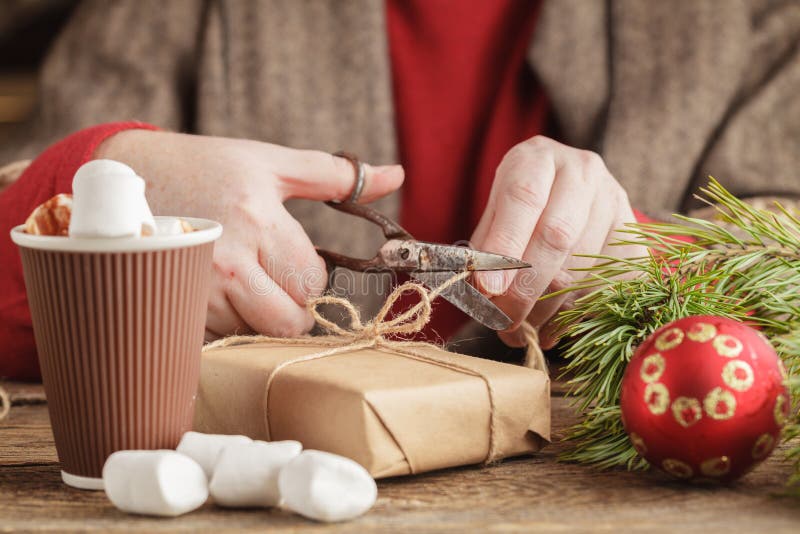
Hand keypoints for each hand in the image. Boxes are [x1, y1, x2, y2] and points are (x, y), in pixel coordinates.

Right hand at [95, 130, 403, 339]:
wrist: (123, 178)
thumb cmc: (205, 167)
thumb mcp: (270, 162)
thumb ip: (336, 175)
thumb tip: (397, 175)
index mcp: (259, 220)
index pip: (313, 283)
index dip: (310, 279)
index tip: (292, 263)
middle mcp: (227, 261)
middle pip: (290, 322)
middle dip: (291, 311)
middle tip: (272, 284)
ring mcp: (194, 291)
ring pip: (253, 335)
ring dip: (254, 319)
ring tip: (235, 283)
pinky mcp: (169, 312)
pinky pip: (217, 342)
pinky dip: (223, 329)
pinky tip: (211, 298)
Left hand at [471, 136, 644, 347]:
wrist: (567, 191)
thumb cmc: (520, 207)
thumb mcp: (494, 214)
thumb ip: (487, 247)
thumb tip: (484, 293)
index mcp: (537, 159)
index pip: (523, 198)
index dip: (505, 246)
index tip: (489, 289)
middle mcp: (582, 172)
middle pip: (557, 235)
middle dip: (527, 289)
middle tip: (505, 323)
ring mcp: (614, 201)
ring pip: (585, 265)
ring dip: (550, 309)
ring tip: (523, 330)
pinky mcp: (634, 233)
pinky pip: (612, 283)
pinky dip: (580, 313)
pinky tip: (555, 328)